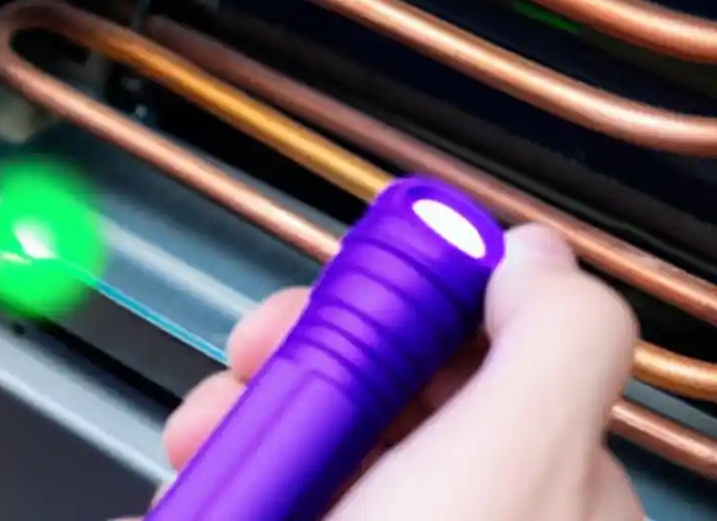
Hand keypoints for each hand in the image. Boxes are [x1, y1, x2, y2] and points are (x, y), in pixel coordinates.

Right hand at [153, 226, 643, 520]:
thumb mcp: (512, 468)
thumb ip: (553, 342)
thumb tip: (534, 250)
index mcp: (539, 473)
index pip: (477, 338)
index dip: (398, 297)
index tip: (328, 300)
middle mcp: (464, 509)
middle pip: (378, 383)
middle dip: (289, 363)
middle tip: (241, 377)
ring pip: (301, 437)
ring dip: (232, 428)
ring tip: (198, 452)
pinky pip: (258, 494)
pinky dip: (215, 491)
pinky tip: (191, 505)